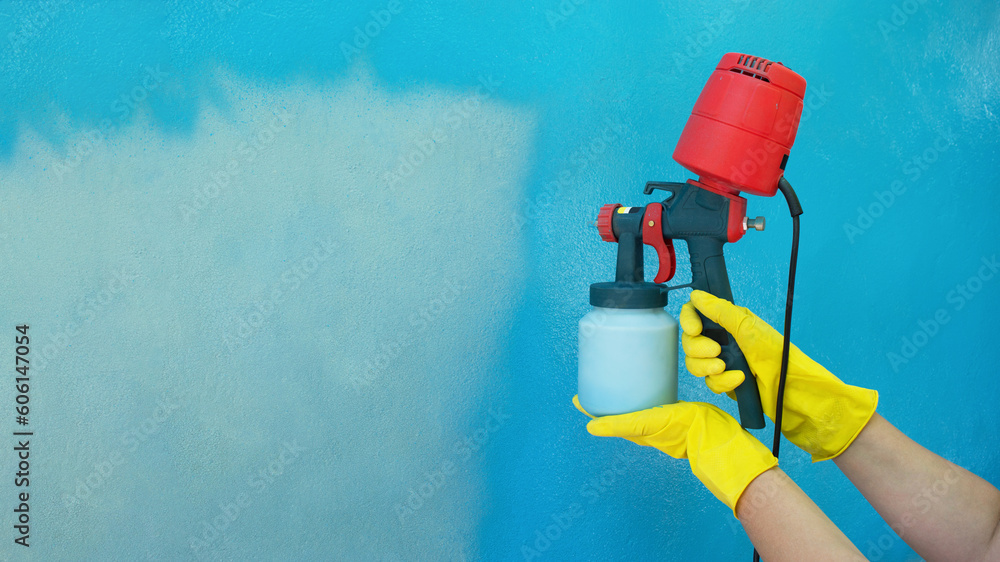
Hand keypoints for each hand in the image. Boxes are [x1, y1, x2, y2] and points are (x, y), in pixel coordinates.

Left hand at [573, 395, 776, 514]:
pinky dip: (643, 388)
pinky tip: (647, 378)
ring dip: (623, 391)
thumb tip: (590, 426)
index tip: (577, 394)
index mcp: (633, 429)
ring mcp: (657, 418)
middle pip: (616, 408)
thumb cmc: (682, 432)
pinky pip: (651, 396)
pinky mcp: (672, 410)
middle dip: (605, 395)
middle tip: (596, 375)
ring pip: (633, 402)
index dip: (590, 406)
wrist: (716, 435)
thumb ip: (620, 424)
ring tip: (616, 373)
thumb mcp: (645, 424)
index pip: (604, 417)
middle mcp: (642, 425)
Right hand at [680, 290, 877, 461]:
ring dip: (708, 367)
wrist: (788, 388)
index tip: (695, 329)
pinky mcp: (724, 381)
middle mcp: (722, 340)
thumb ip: (719, 310)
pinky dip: (723, 381)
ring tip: (726, 368)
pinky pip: (709, 382)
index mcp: (727, 321)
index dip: (689, 321)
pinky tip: (739, 379)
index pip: (695, 315)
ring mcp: (721, 361)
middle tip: (717, 351)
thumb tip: (696, 295)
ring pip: (695, 364)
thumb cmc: (774, 353)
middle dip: (700, 348)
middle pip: (690, 342)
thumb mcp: (747, 326)